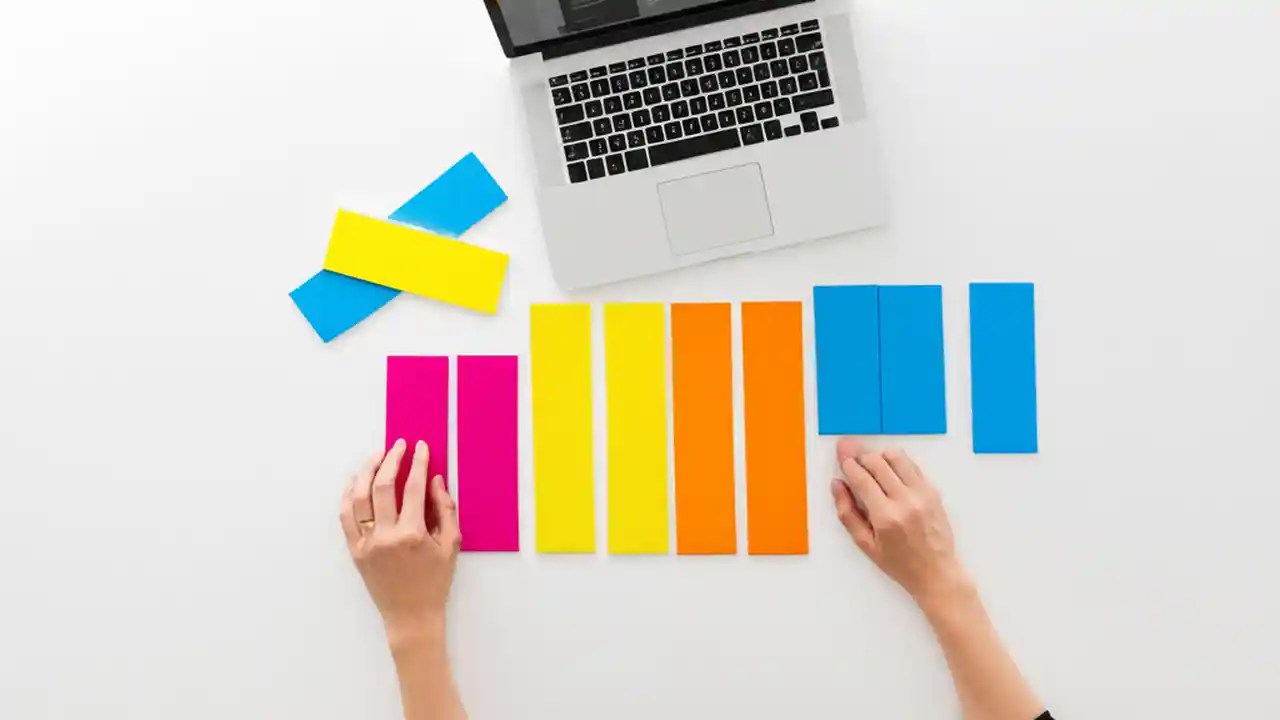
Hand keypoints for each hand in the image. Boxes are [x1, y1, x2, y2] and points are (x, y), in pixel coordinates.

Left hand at [340, 439, 460, 644]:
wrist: (411, 616)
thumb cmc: (435, 582)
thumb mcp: (451, 545)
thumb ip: (445, 509)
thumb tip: (434, 480)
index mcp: (413, 534)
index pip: (413, 488)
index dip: (417, 463)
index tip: (420, 447)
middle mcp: (385, 536)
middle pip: (382, 486)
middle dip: (391, 460)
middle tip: (398, 446)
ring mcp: (366, 543)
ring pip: (358, 498)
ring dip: (366, 472)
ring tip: (376, 457)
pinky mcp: (354, 551)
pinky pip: (345, 517)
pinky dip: (348, 495)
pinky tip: (356, 482)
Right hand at [830, 437, 971, 606]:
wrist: (937, 572)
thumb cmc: (900, 563)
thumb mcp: (866, 545)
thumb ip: (848, 513)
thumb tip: (837, 485)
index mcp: (885, 517)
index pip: (862, 479)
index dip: (848, 463)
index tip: (841, 454)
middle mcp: (905, 501)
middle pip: (878, 462)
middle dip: (861, 455)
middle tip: (851, 453)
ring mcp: (922, 494)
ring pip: (897, 457)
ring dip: (880, 455)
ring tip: (871, 462)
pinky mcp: (933, 492)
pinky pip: (912, 466)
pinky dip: (898, 462)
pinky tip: (890, 469)